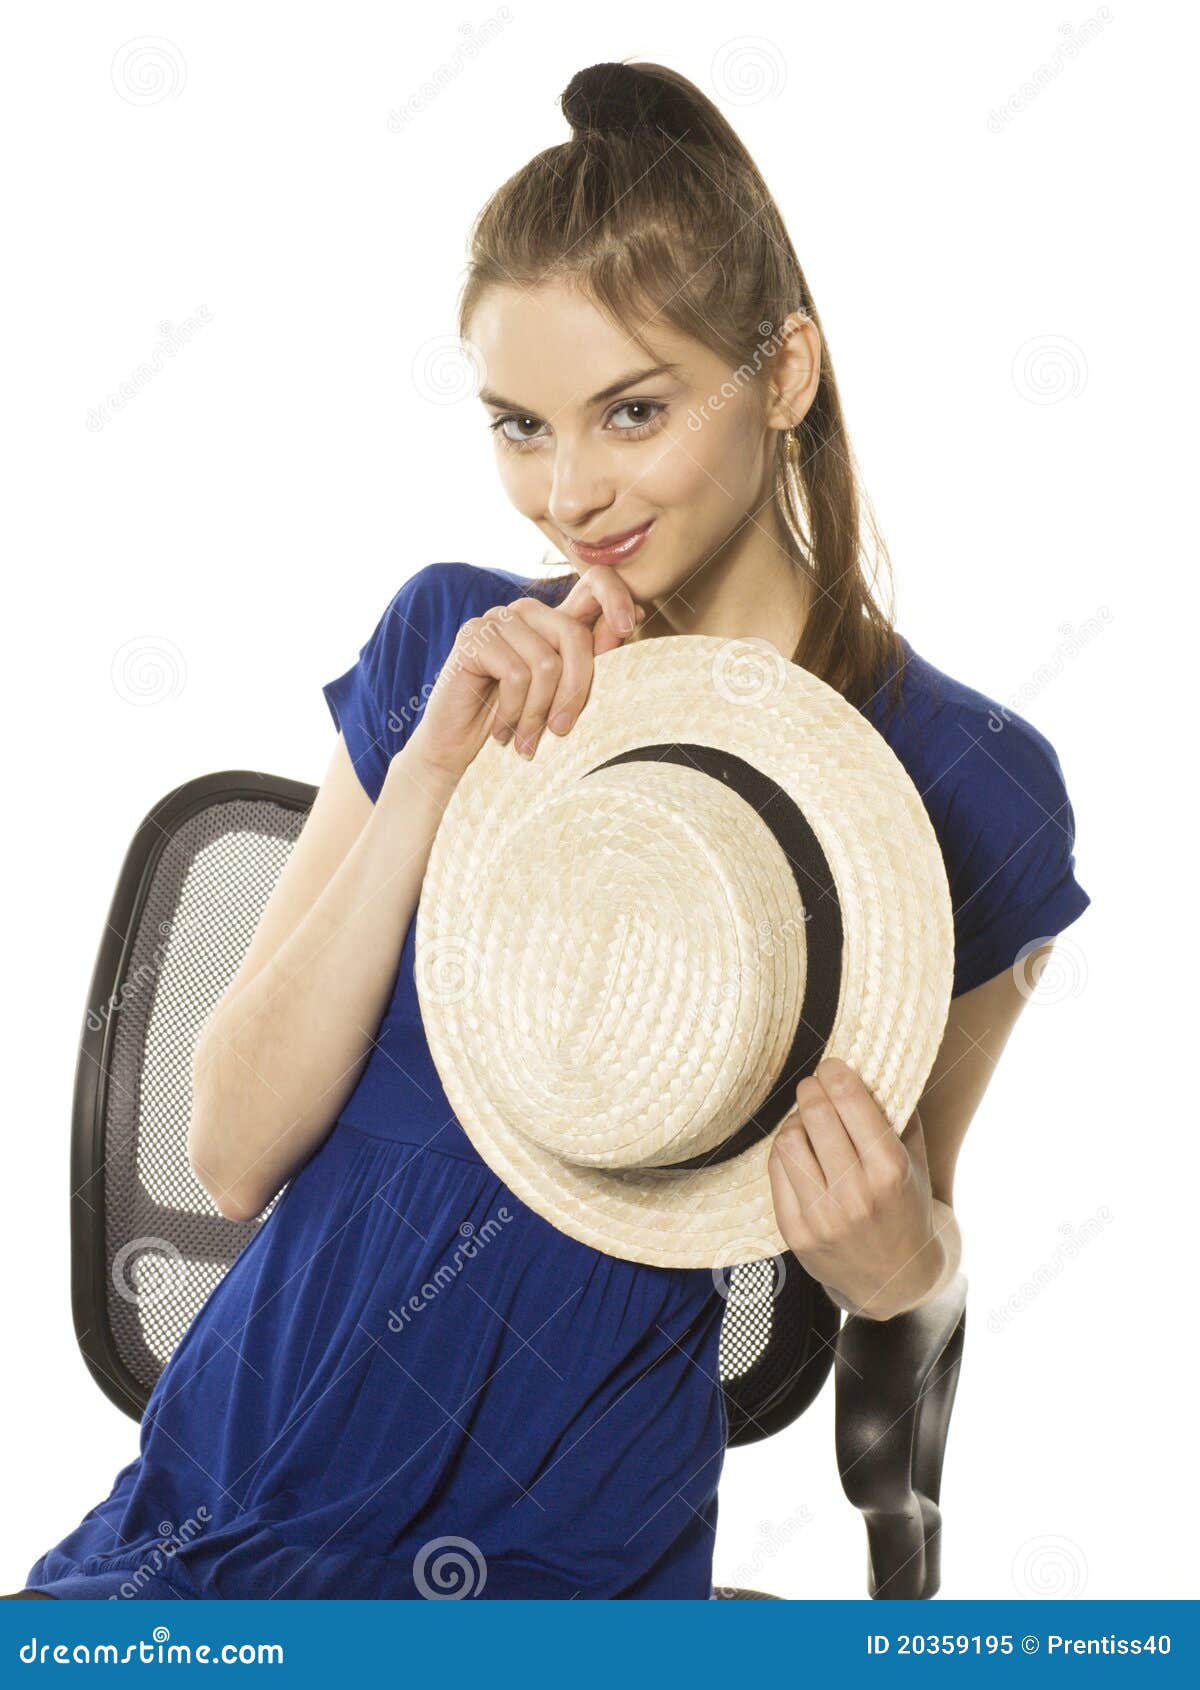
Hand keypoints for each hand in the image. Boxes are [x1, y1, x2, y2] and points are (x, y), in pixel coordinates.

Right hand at [407, 566, 644, 785]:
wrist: (456, 749)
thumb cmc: (515, 724)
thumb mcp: (561, 697)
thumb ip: (590, 662)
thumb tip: (631, 622)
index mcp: (554, 622)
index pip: (594, 583)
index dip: (616, 596)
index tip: (630, 627)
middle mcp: (527, 612)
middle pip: (574, 636)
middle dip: (575, 693)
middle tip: (561, 733)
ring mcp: (497, 620)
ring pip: (546, 663)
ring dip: (538, 713)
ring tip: (527, 741)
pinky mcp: (473, 636)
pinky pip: (516, 674)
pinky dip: (514, 712)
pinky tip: (501, 730)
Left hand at [767, 1056, 940, 1319]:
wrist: (894, 1279)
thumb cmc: (905, 1206)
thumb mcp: (915, 1161)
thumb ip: (898, 1114)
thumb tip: (870, 1066)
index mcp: (890, 1171)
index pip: (851, 1102)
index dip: (836, 1074)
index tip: (832, 1065)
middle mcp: (856, 1195)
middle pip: (816, 1116)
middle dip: (812, 1090)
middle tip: (815, 1084)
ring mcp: (822, 1217)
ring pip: (788, 1140)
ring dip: (796, 1121)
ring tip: (808, 1121)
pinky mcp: (796, 1231)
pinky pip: (776, 1170)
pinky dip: (785, 1150)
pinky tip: (800, 1149)